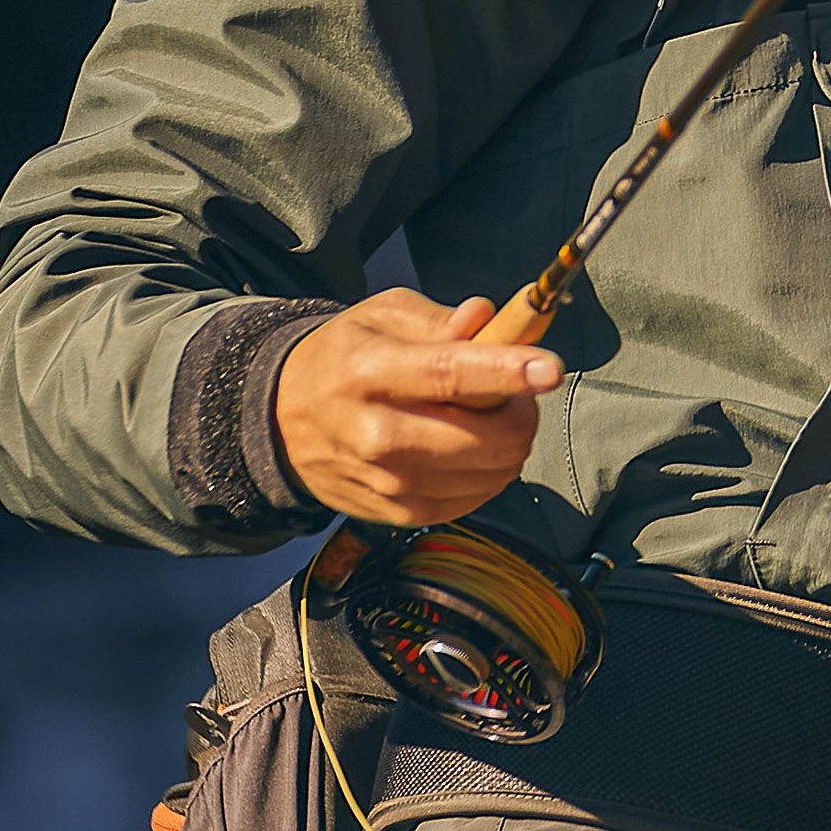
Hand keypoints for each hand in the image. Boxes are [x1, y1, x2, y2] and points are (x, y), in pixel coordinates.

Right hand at [272, 290, 560, 526]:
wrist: (280, 423)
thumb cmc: (345, 357)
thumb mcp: (381, 316)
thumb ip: (440, 319)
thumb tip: (485, 319)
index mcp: (371, 372)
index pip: (447, 374)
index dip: (505, 372)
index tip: (549, 368)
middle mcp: (377, 435)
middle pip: (483, 438)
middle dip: (520, 412)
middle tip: (513, 391)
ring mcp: (389, 483)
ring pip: (491, 472)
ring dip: (509, 442)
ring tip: (485, 418)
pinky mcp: (399, 514)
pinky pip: (476, 497)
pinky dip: (489, 471)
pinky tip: (468, 447)